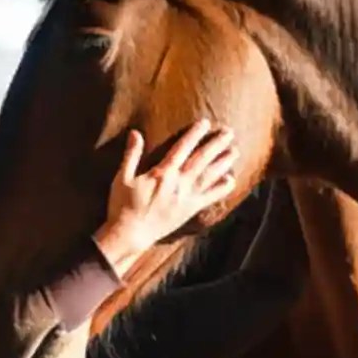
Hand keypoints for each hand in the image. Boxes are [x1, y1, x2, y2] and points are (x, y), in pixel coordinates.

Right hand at [94, 120, 238, 277]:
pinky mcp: (190, 210)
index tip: (205, 123)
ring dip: (223, 163)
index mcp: (162, 173)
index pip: (182, 148)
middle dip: (216, 145)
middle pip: (201, 159)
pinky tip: (231, 180)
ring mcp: (186, 197)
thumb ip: (131, 154)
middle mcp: (178, 183)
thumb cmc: (122, 205)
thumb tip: (135, 132)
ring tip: (234, 151)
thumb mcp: (123, 177)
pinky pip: (209, 198)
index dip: (195, 134)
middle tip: (229, 133)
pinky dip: (221, 189)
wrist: (130, 234)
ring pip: (209, 176)